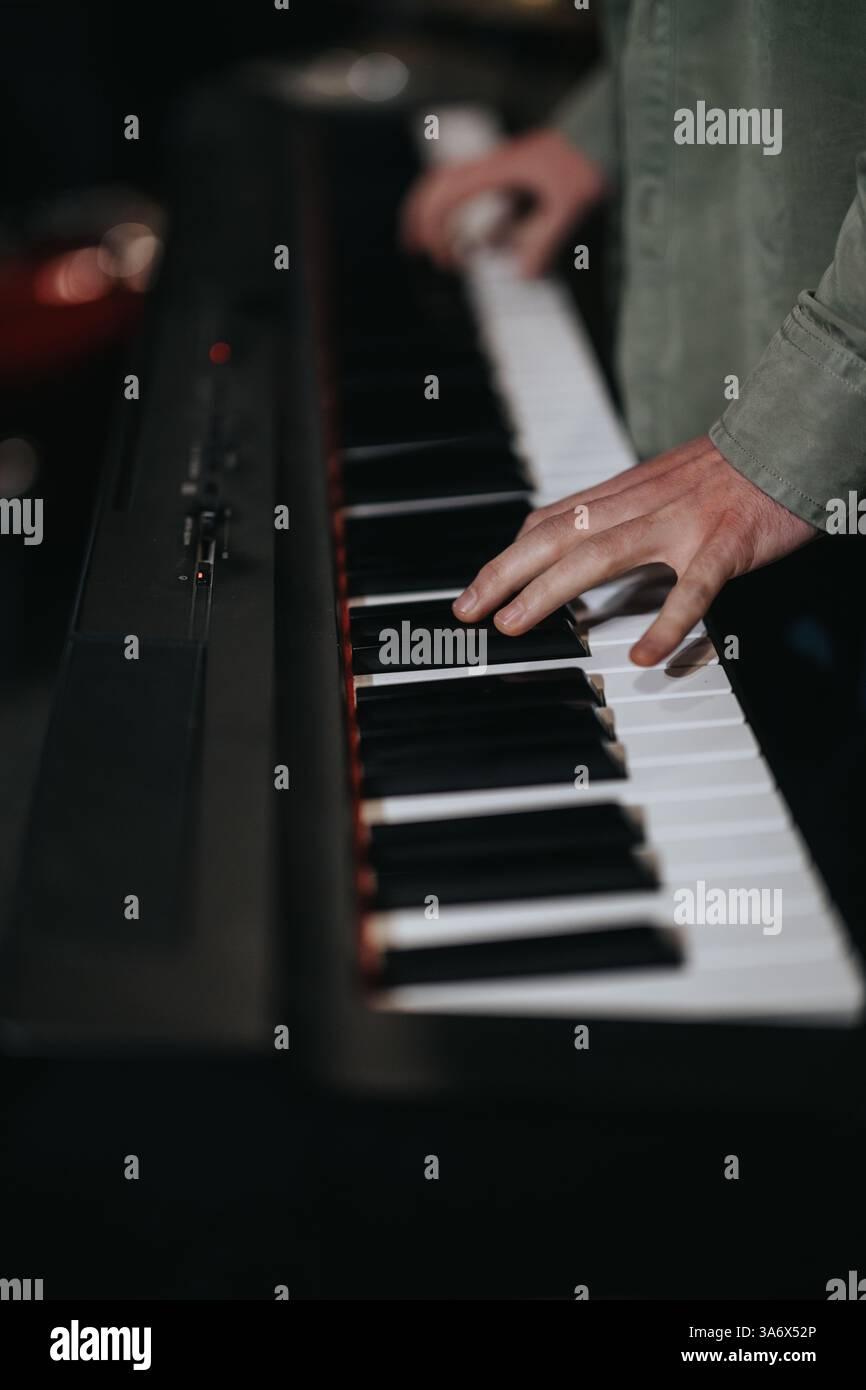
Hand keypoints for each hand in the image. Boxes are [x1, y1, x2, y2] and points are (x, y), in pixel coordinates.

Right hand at [399, 127, 608, 276]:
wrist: (602, 130)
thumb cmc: (585, 161)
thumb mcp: (570, 205)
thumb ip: (545, 242)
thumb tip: (522, 276)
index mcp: (496, 171)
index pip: (446, 198)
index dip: (436, 230)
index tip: (446, 261)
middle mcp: (492, 166)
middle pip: (436, 184)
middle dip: (420, 216)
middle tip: (415, 247)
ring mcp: (500, 166)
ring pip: (451, 182)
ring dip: (439, 212)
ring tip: (444, 249)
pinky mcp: (511, 171)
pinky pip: (474, 187)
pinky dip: (467, 211)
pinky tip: (484, 240)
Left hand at [452, 436, 817, 664]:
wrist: (794, 436)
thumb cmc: (733, 468)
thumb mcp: (665, 480)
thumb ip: (623, 509)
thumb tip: (580, 532)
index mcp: (627, 492)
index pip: (551, 521)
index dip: (508, 556)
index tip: (477, 589)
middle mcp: (642, 504)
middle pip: (557, 536)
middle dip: (503, 574)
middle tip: (467, 611)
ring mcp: (680, 524)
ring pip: (600, 556)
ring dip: (549, 591)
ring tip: (514, 624)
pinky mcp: (723, 545)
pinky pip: (690, 589)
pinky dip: (664, 624)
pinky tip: (640, 658)